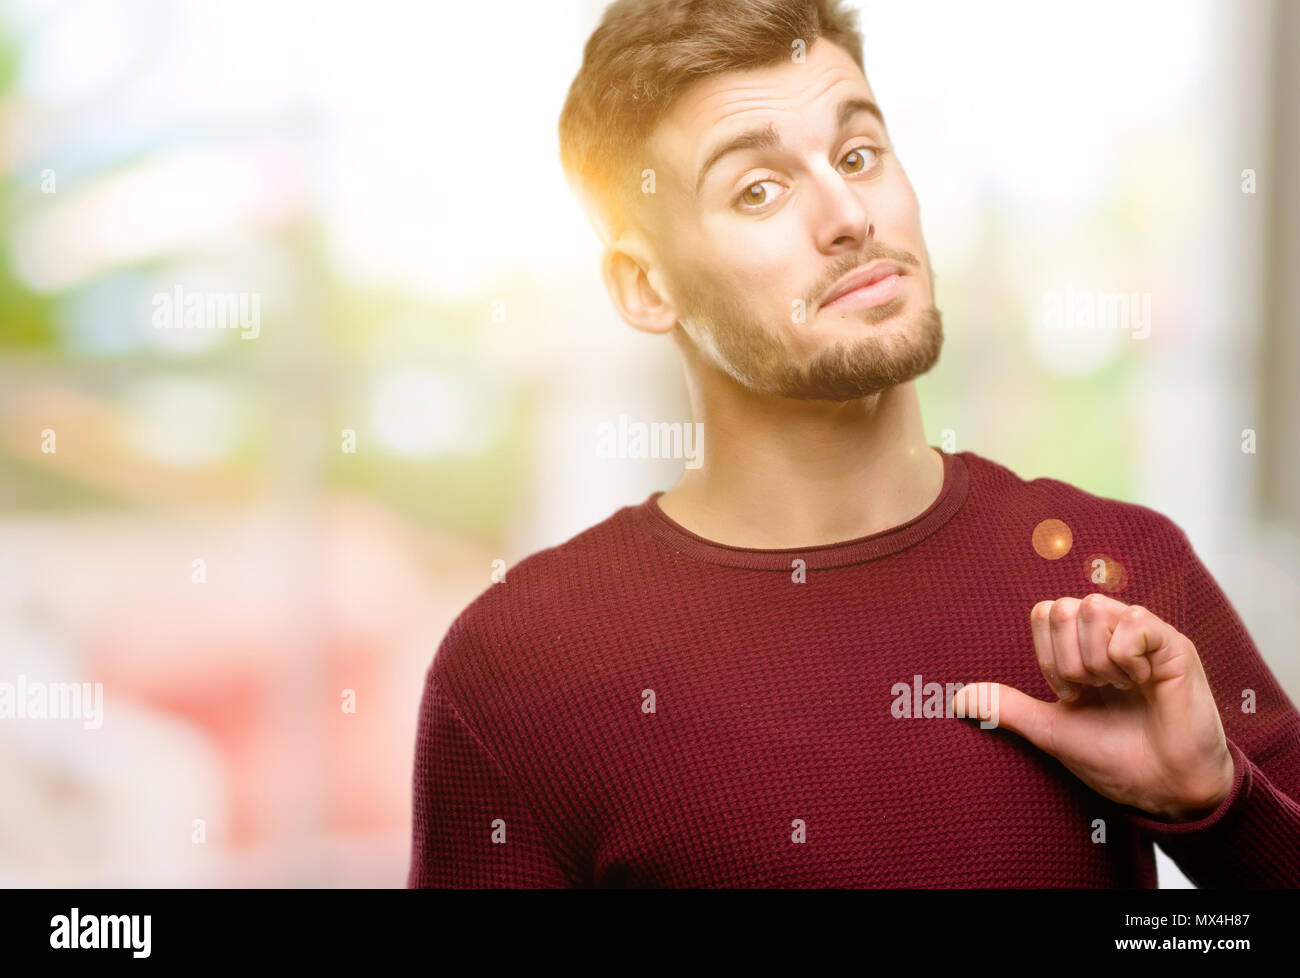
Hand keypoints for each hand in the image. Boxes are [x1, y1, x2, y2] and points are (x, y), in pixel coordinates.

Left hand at [952, 593, 1234, 821]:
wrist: (1164, 789)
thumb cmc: (1115, 758)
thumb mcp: (1052, 730)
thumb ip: (1009, 708)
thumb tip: (958, 699)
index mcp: (1083, 648)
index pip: (1044, 612)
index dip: (1046, 655)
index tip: (1069, 694)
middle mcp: (1111, 633)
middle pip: (1063, 607)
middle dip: (1067, 660)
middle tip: (1094, 692)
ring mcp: (1143, 636)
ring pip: (1094, 608)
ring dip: (1096, 660)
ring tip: (1120, 688)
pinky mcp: (1174, 645)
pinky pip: (1135, 621)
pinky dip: (1126, 658)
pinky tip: (1144, 684)